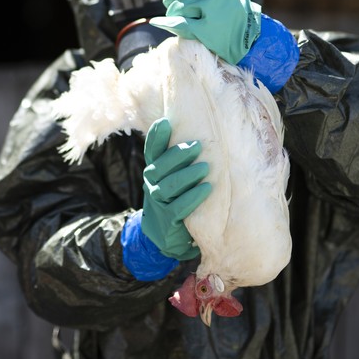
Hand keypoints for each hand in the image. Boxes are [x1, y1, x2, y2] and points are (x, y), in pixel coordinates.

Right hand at [140, 117, 210, 259]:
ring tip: (205, 167)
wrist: (167, 236)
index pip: (152, 151)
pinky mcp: (168, 221)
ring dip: (187, 176)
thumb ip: (180, 160)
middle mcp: (152, 185)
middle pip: (160, 167)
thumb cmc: (177, 198)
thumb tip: (203, 131)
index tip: (165, 123)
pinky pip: (178, 208)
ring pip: (168, 187)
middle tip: (198, 146)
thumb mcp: (173, 177)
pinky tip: (206, 189)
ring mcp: (158, 204)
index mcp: (154, 170)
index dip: (156, 137)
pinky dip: (192, 197)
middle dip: (178, 155)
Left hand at [150, 0, 260, 64]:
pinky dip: (166, 23)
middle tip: (175, 5)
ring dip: (172, 14)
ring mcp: (213, 8)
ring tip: (182, 18)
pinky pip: (179, 23)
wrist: (247, 33)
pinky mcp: (208, 28)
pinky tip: (158, 22)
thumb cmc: (225, 7)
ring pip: (176, 7)